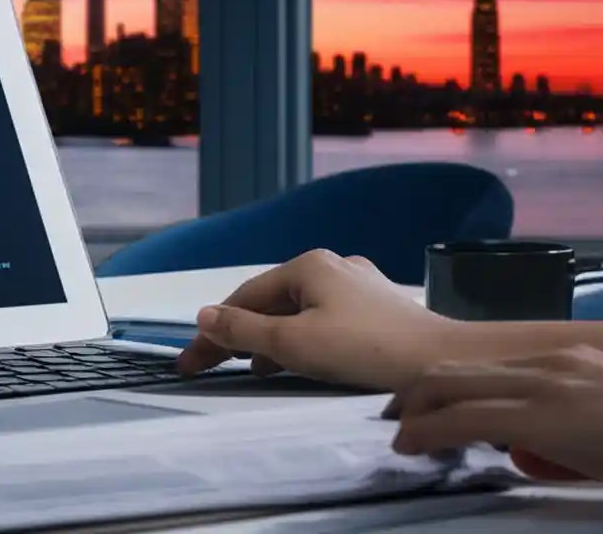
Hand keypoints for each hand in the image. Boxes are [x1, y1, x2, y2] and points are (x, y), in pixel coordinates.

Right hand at [176, 249, 458, 389]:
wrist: (441, 362)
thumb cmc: (362, 348)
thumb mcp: (292, 343)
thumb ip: (243, 331)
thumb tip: (204, 316)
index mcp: (307, 266)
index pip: (245, 298)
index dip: (213, 331)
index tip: (190, 362)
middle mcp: (333, 266)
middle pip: (272, 301)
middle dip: (239, 333)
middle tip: (212, 365)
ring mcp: (360, 286)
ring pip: (299, 311)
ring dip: (270, 337)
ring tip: (252, 366)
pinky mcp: (380, 309)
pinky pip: (325, 319)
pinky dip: (302, 338)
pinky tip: (301, 359)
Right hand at [386, 345, 602, 480]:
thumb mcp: (594, 474)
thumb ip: (546, 461)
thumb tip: (516, 451)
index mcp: (549, 416)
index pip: (461, 417)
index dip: (421, 431)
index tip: (401, 446)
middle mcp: (543, 377)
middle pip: (452, 377)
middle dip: (413, 399)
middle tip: (396, 421)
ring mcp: (556, 356)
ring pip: (476, 362)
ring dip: (441, 384)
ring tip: (427, 406)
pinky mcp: (569, 349)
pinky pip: (508, 360)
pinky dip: (478, 378)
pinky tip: (481, 395)